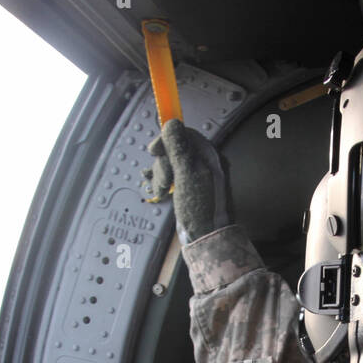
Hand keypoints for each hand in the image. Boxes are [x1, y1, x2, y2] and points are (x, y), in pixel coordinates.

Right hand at [142, 118, 229, 244]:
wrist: (206, 238)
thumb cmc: (201, 210)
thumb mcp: (187, 175)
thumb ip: (179, 148)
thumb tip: (171, 123)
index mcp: (209, 156)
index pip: (184, 134)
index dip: (167, 140)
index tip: (154, 150)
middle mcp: (203, 163)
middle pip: (174, 149)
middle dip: (163, 163)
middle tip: (165, 181)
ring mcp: (195, 176)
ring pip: (170, 163)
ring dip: (161, 175)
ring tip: (162, 190)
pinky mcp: (187, 188)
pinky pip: (171, 176)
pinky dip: (163, 181)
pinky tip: (158, 189)